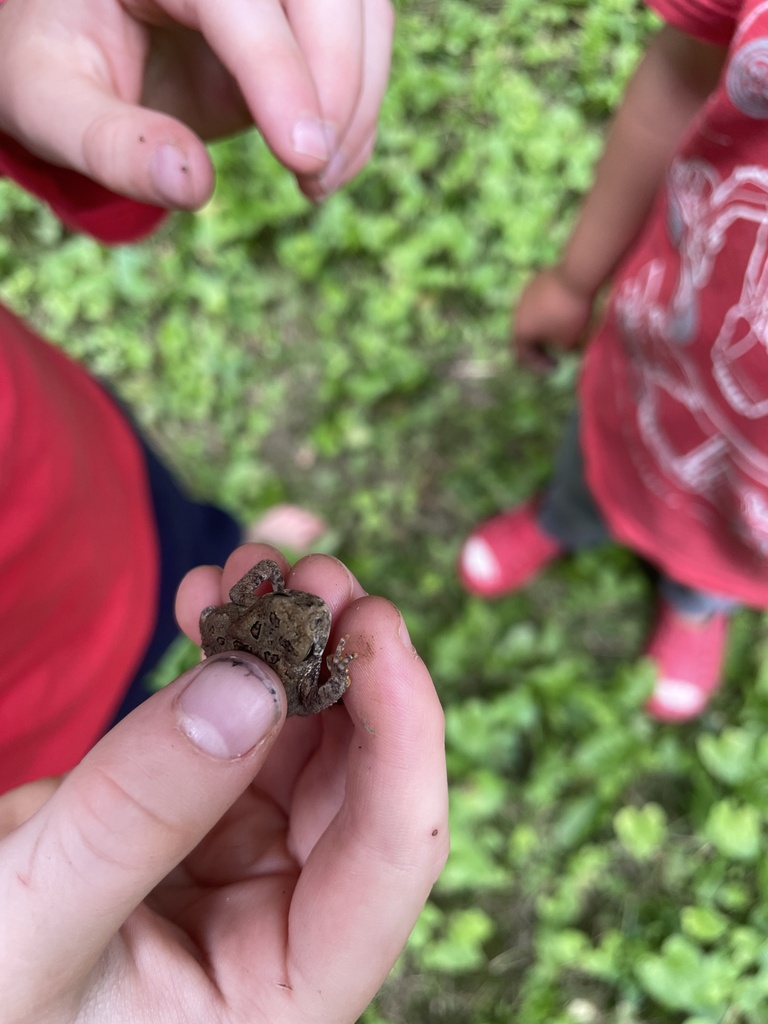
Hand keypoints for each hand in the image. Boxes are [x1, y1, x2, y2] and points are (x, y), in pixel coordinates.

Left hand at [0, 0, 393, 205]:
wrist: (81, 44)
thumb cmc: (57, 67)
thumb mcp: (50, 106)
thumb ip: (111, 145)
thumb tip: (191, 186)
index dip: (280, 71)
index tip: (302, 155)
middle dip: (337, 85)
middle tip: (312, 175)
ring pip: (359, 8)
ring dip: (360, 101)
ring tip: (318, 181)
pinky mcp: (301, 2)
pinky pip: (363, 35)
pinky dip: (362, 105)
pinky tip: (330, 164)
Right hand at [0, 545, 447, 1023]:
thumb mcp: (28, 926)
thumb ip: (133, 820)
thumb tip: (251, 687)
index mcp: (283, 995)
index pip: (388, 859)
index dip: (404, 737)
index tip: (372, 628)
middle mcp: (287, 924)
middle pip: (364, 778)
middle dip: (347, 664)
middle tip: (315, 577)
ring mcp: (252, 859)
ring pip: (312, 733)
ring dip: (295, 641)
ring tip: (258, 566)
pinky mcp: (209, 808)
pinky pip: (246, 715)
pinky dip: (235, 649)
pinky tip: (210, 595)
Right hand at [512, 265, 594, 371]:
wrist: (575, 276)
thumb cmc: (568, 314)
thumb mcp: (568, 341)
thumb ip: (561, 349)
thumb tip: (563, 346)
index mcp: (519, 332)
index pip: (524, 356)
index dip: (539, 365)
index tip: (555, 368)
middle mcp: (516, 314)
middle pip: (525, 335)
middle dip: (539, 345)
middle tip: (553, 350)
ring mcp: (524, 295)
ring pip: (531, 316)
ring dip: (542, 326)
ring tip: (558, 329)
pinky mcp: (535, 281)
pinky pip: (539, 302)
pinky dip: (547, 310)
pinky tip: (562, 309)